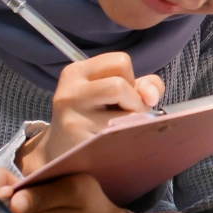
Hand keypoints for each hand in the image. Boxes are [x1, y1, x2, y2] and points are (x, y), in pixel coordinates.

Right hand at [18, 52, 163, 172]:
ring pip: (123, 111)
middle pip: (119, 85)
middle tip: (124, 114)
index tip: (122, 94)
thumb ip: (143, 86)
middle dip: (134, 100)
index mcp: (76, 72)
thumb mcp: (113, 93)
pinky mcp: (79, 141)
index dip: (131, 78)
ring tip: (120, 127)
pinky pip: (120, 134)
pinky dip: (127, 136)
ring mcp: (72, 117)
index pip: (120, 61)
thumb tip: (152, 96)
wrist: (61, 151)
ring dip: (133, 120)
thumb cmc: (95, 117)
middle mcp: (70, 92)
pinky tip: (114, 141)